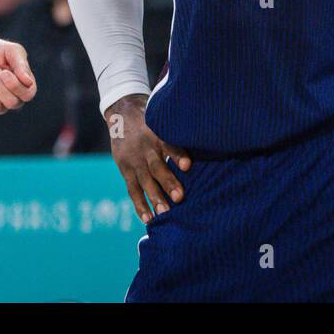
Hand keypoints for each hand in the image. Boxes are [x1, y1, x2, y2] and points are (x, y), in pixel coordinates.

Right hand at [105, 95, 190, 222]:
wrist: (122, 114)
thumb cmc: (153, 123)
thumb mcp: (164, 123)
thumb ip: (180, 136)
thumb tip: (210, 146)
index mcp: (158, 135)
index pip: (168, 144)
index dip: (177, 154)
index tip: (187, 165)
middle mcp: (146, 148)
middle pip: (157, 166)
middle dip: (168, 182)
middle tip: (179, 197)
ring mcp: (134, 160)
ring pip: (144, 181)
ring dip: (154, 198)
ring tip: (164, 213)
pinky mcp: (125, 170)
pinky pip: (132, 189)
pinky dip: (139, 205)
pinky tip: (148, 219)